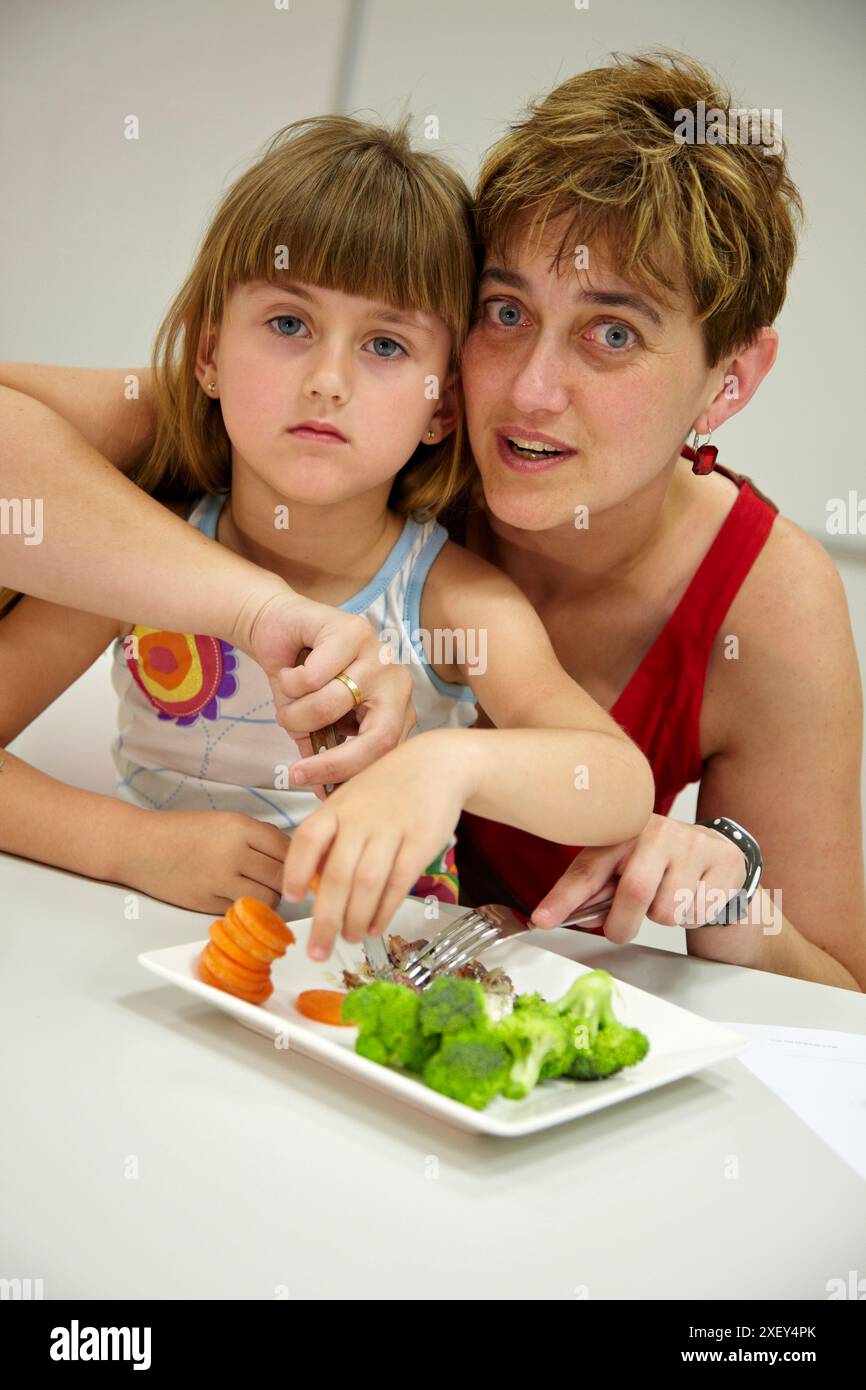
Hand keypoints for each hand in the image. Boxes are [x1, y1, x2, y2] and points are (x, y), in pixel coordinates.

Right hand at [120, 808, 290, 914]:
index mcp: (240, 827)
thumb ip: (257, 837)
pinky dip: (250, 908)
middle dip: (289, 882)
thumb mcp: (224, 821)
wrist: (140, 846)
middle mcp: (233, 852)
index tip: (303, 866)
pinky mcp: (207, 902)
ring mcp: (220, 879)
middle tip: (288, 884)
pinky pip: (243, 909)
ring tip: (264, 892)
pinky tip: (245, 900)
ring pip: (268, 898)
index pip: (288, 848)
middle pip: (282, 876)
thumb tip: (292, 856)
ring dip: (272, 899)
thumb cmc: (182, 831)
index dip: (300, 859)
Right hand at [234, 584, 416, 797]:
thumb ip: (322, 754)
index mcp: (395, 708)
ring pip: (332, 703)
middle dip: (334, 761)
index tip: (311, 788)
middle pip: (377, 738)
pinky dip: (289, 682)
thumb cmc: (301, 680)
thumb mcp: (313, 726)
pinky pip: (314, 675)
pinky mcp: (354, 629)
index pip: (386, 754)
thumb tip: (323, 795)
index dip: (348, 775)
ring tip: (287, 701)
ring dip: (296, 712)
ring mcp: (379, 653)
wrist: (279, 629)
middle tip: (297, 772)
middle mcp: (396, 682)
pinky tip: (290, 669)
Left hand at [281, 731, 471, 960]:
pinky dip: (385, 909)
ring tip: (348, 938)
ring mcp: (392, 829)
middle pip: (337, 874)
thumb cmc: (386, 789)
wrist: (436, 764)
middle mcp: (361, 818)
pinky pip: (400, 882)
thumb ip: (330, 836)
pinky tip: (375, 926)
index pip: (308, 838)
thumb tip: (311, 884)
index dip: (296, 869)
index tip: (292, 896)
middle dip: (325, 918)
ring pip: (368, 883)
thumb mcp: (350, 801)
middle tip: (317, 949)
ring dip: (355, 918)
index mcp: (336, 807)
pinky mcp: (421, 841)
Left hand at [529, 814, 748, 944]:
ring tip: (670, 896)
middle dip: (622, 925)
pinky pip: (698, 911)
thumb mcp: (623, 867)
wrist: (714, 851)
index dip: (563, 898)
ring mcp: (692, 843)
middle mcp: (656, 831)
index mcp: (621, 832)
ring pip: (668, 909)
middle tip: (621, 930)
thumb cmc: (659, 862)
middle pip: (633, 891)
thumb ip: (598, 892)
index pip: (588, 869)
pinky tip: (695, 894)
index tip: (542, 920)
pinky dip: (692, 915)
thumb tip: (574, 917)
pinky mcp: (723, 861)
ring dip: (663, 917)